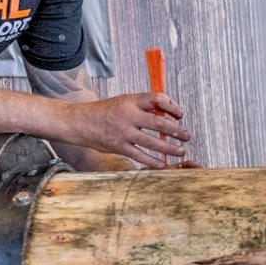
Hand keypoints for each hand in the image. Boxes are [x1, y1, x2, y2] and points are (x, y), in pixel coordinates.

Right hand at [67, 92, 189, 167]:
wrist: (78, 122)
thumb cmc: (105, 112)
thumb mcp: (124, 102)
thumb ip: (144, 107)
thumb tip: (169, 115)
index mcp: (131, 100)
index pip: (157, 99)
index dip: (172, 106)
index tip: (180, 115)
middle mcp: (128, 115)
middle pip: (159, 123)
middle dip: (177, 131)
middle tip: (187, 136)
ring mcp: (123, 132)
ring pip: (152, 142)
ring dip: (170, 148)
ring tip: (182, 151)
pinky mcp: (118, 146)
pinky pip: (140, 156)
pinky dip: (153, 162)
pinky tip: (163, 165)